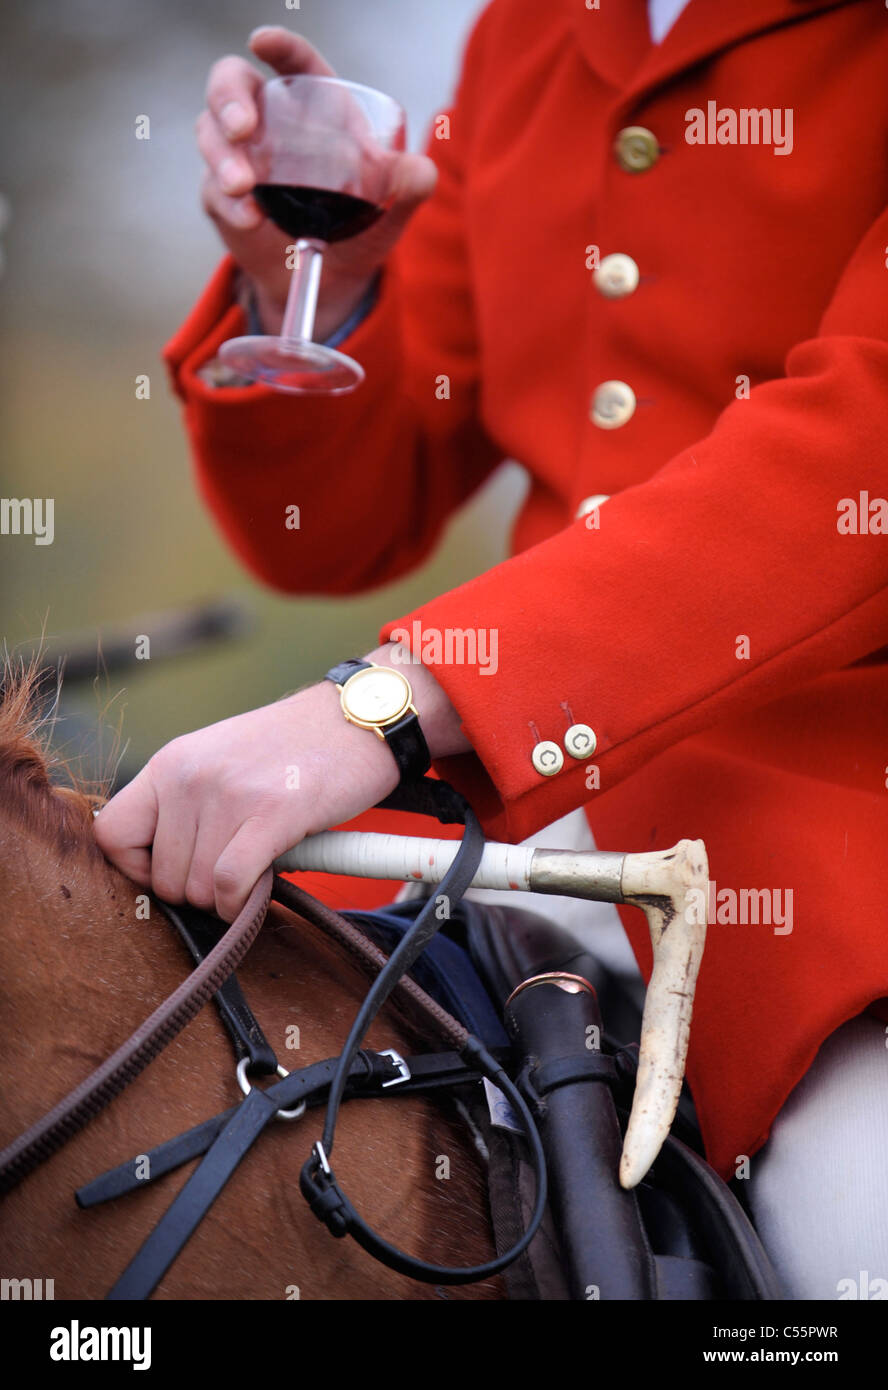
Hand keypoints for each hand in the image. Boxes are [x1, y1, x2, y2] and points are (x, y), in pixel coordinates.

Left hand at [94, 645, 469, 921]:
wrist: (357, 717)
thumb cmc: (294, 748)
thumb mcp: (219, 759)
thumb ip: (184, 803)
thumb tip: (163, 870)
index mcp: (171, 763)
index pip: (112, 834)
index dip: (137, 869)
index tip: (172, 871)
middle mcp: (190, 776)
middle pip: (163, 877)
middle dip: (197, 890)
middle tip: (233, 869)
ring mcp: (229, 794)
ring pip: (198, 888)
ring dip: (226, 897)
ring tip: (256, 867)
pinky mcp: (272, 814)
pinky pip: (231, 885)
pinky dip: (241, 903)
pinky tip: (261, 886)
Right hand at [197, 26, 437, 339]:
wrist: (332, 281)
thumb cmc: (361, 230)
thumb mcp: (389, 211)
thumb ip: (408, 188)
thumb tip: (421, 172)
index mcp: (315, 107)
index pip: (293, 63)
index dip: (278, 46)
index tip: (261, 41)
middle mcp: (271, 121)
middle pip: (232, 83)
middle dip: (228, 99)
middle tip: (241, 128)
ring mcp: (242, 156)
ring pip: (211, 133)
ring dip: (223, 157)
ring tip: (243, 186)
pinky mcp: (222, 196)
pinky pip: (212, 188)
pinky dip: (227, 202)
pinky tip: (249, 218)